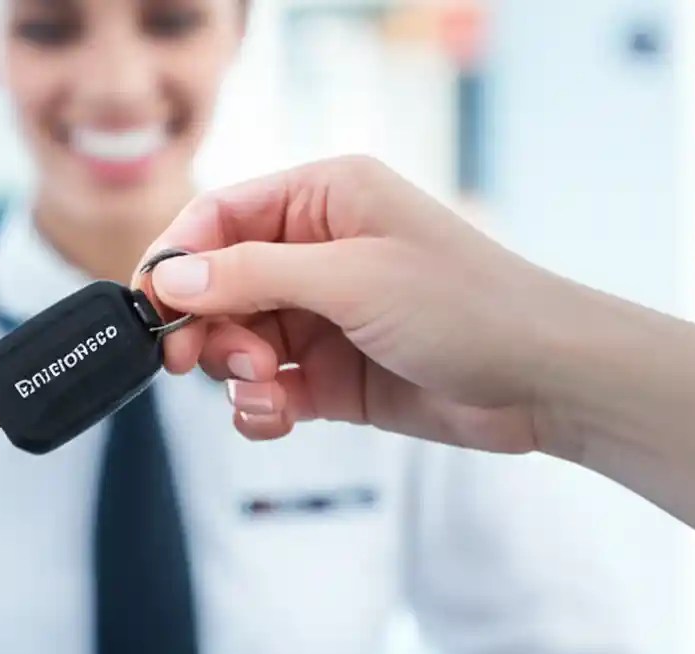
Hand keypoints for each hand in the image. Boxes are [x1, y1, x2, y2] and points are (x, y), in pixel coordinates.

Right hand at [136, 156, 577, 453]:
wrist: (545, 382)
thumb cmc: (468, 305)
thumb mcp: (350, 278)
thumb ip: (251, 276)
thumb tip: (167, 277)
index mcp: (324, 199)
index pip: (220, 217)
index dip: (177, 257)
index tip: (149, 304)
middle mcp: (318, 252)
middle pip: (218, 284)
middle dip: (205, 324)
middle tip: (192, 358)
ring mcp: (323, 316)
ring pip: (237, 340)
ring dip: (235, 369)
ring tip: (269, 385)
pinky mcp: (331, 375)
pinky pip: (267, 388)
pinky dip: (259, 406)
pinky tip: (277, 414)